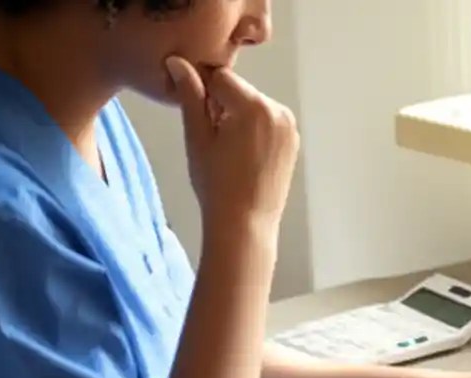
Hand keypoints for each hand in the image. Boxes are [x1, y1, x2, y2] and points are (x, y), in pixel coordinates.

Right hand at [165, 57, 299, 236]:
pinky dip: (253, 129)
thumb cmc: (216, 183)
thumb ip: (190, 95)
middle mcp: (279, 111)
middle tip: (212, 138)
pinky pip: (267, 122)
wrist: (245, 223)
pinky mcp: (293, 141)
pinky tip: (243, 155)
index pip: (220, 77)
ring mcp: (290, 127)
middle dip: (222, 104)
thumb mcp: (197, 136)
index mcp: (255, 106)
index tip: (197, 116)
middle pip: (239, 90)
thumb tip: (177, 62)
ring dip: (237, 116)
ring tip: (228, 150)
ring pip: (253, 105)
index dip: (202, 91)